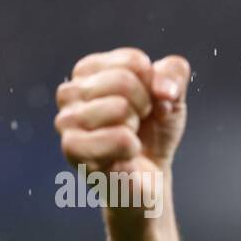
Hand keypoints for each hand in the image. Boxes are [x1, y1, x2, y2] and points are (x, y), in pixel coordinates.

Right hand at [55, 48, 189, 213]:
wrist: (148, 178)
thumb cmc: (153, 134)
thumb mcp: (171, 98)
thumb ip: (173, 74)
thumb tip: (165, 89)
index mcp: (90, 70)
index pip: (133, 62)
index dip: (154, 87)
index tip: (150, 104)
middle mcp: (70, 91)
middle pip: (124, 81)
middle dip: (145, 106)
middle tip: (138, 125)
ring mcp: (66, 120)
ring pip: (119, 108)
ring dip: (135, 128)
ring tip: (128, 139)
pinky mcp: (73, 148)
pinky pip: (118, 137)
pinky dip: (132, 147)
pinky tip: (125, 155)